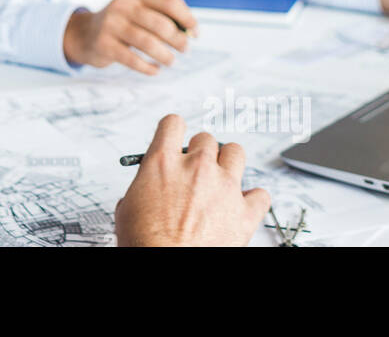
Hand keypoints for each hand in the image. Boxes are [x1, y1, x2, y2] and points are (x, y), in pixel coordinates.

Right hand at [63, 0, 197, 74]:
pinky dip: (148, 67)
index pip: (169, 2)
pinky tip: (155, 70)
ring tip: (171, 61)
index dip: (187, 18)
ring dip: (165, 55)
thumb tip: (190, 32)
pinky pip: (133, 59)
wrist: (85, 34)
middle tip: (185, 49)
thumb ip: (161, 16)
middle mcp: (122, 5)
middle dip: (178, 40)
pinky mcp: (104, 44)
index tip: (195, 32)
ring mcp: (111, 24)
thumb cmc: (121, 23)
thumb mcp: (137, 11)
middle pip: (160, 24)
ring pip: (148, 43)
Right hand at [115, 115, 271, 245]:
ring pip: (236, 152)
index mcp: (162, 163)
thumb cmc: (145, 244)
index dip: (173, 130)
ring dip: (229, 162)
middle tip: (196, 169)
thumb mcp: (127, 211)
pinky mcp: (245, 212)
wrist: (166, 266)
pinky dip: (254, 199)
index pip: (172, 124)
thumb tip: (141, 196)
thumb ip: (139, 191)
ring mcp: (224, 187)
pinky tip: (243, 206)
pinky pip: (261, 195)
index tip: (174, 138)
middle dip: (201, 151)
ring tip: (222, 178)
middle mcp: (196, 168)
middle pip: (206, 138)